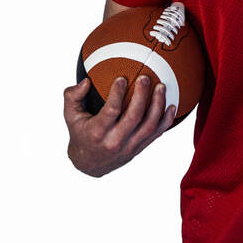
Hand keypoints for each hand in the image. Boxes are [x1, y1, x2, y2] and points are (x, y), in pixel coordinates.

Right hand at [62, 75, 176, 176]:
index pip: (111, 111)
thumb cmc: (80, 133)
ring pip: (149, 125)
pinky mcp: (139, 148)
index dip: (118, 94)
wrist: (90, 164)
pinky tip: (172, 106)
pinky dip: (166, 120)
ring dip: (158, 105)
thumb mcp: (70, 116)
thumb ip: (72, 96)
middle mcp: (115, 141)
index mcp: (97, 132)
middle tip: (145, 78)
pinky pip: (157, 134)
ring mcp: (129, 146)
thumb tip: (86, 82)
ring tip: (161, 87)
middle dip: (142, 95)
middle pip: (134, 116)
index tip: (122, 78)